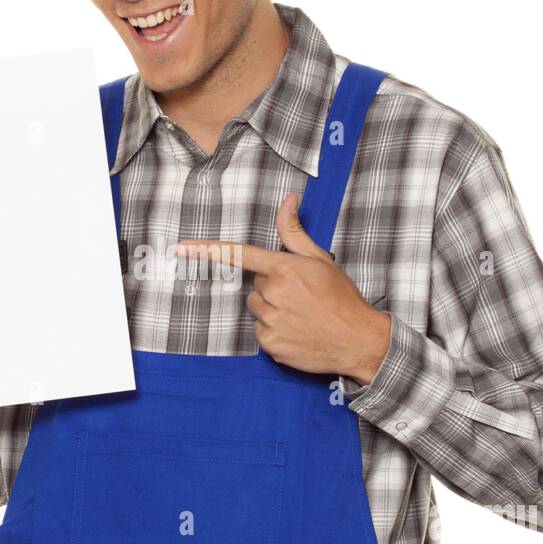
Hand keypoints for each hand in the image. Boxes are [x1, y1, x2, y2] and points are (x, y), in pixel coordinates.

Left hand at [176, 193, 390, 381]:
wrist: (359, 340)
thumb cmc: (342, 298)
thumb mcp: (321, 260)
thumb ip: (295, 232)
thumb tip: (288, 199)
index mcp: (285, 269)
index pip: (239, 255)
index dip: (208, 250)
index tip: (182, 246)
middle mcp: (274, 294)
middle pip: (255, 285)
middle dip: (272, 288)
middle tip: (301, 296)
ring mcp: (271, 321)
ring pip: (256, 308)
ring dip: (273, 309)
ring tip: (301, 314)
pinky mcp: (270, 344)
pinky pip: (261, 331)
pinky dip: (275, 331)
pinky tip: (297, 331)